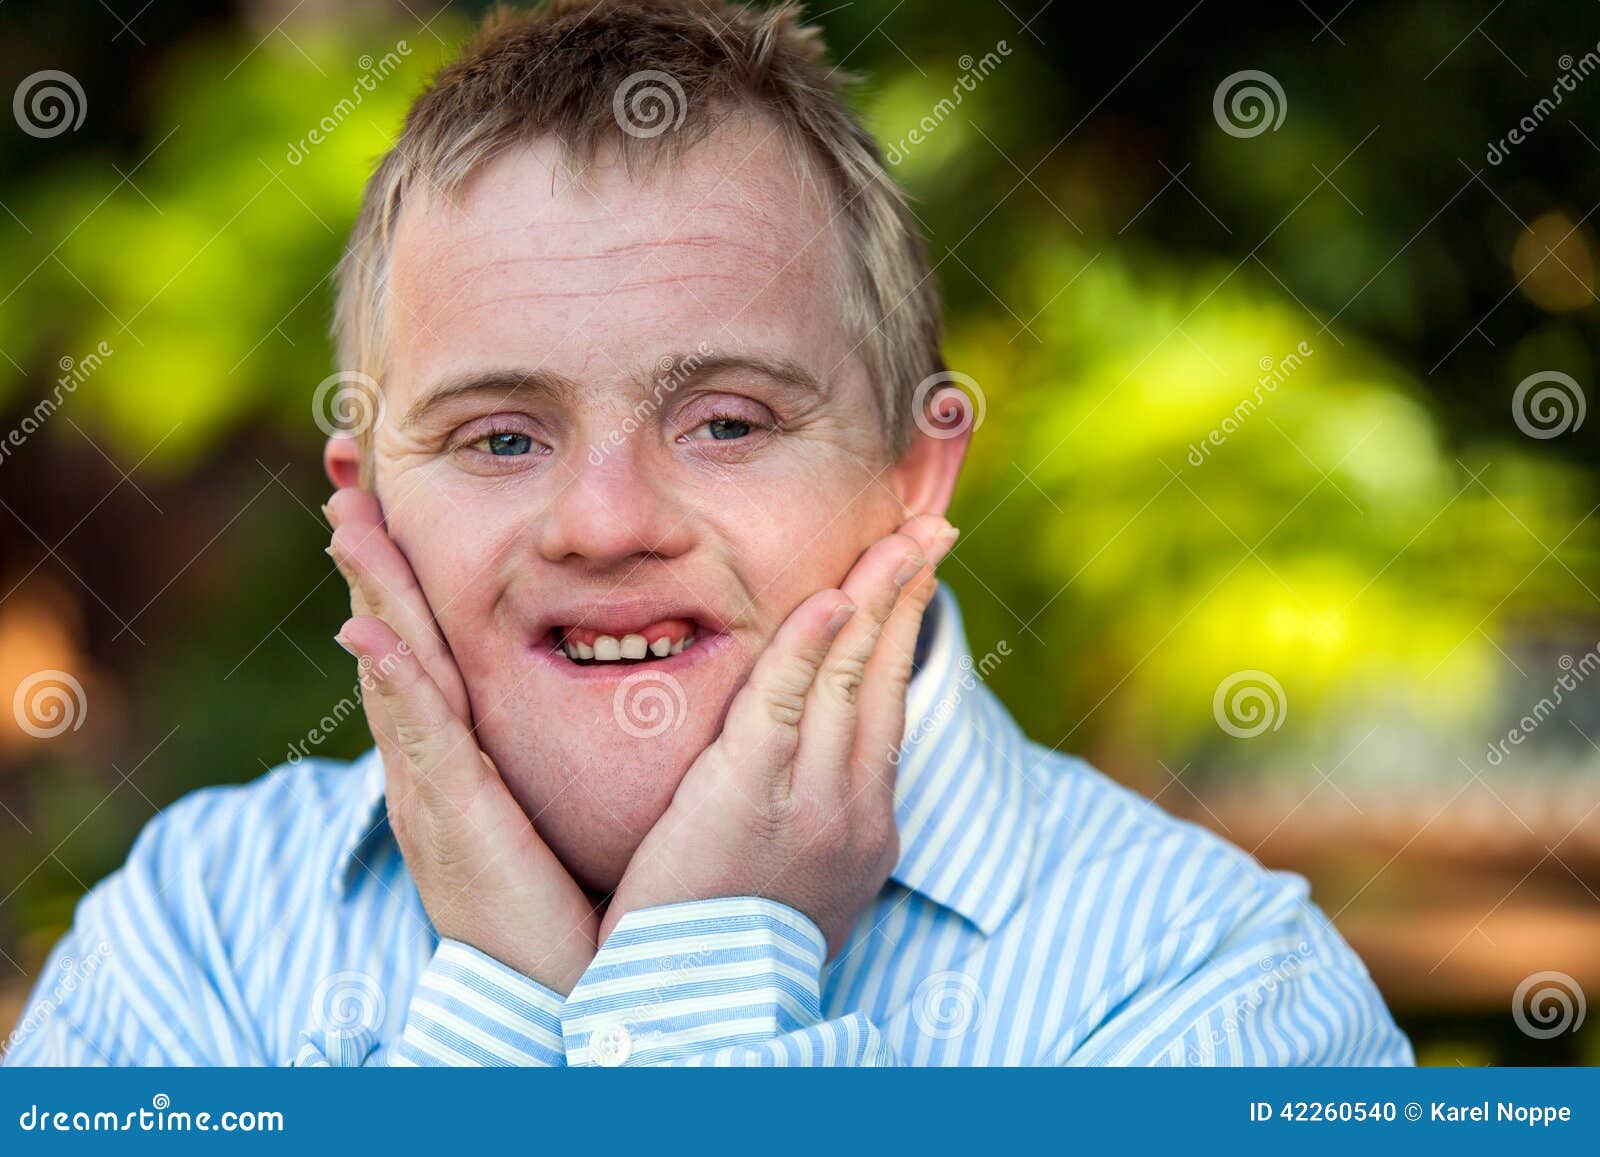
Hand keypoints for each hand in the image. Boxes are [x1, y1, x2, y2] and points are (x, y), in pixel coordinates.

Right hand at [325, 487, 599, 993]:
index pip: (426, 636)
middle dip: (373, 557)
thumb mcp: (539, 796)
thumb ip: (547, 735)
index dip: (405, 567)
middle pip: (395, 637)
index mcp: (456, 745)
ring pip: (397, 672)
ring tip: (349, 521)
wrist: (539, 985)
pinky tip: (373, 636)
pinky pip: (423, 740)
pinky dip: (396, 686)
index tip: (390, 493)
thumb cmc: (549, 891)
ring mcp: (430, 785)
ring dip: (371, 596)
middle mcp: (430, 756)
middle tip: (349, 475)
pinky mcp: (450, 820)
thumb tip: (603, 663)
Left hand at [600, 514, 958, 955]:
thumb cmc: (732, 947)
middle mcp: (854, 808)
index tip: (912, 580)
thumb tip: (812, 777)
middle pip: (884, 678)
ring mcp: (809, 801)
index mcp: (866, 827)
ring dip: (875, 596)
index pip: (887, 708)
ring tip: (898, 535)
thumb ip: (812, 822)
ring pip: (850, 678)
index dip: (901, 636)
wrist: (698, 1016)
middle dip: (909, 594)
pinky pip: (784, 702)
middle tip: (930, 527)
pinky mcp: (748, 796)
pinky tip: (827, 597)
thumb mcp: (802, 888)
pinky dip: (808, 645)